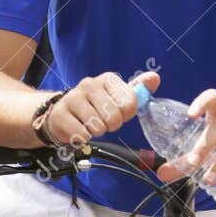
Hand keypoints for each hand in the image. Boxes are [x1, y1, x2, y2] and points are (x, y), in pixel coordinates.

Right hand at [41, 70, 155, 146]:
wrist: (62, 112)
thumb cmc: (95, 106)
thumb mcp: (117, 97)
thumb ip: (138, 90)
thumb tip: (155, 78)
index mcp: (107, 79)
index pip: (129, 103)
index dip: (126, 115)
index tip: (119, 113)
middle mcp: (89, 84)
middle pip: (113, 117)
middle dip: (111, 125)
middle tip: (103, 121)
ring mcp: (73, 98)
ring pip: (97, 127)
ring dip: (96, 132)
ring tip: (90, 124)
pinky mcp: (60, 114)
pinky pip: (81, 134)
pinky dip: (82, 138)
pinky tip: (78, 129)